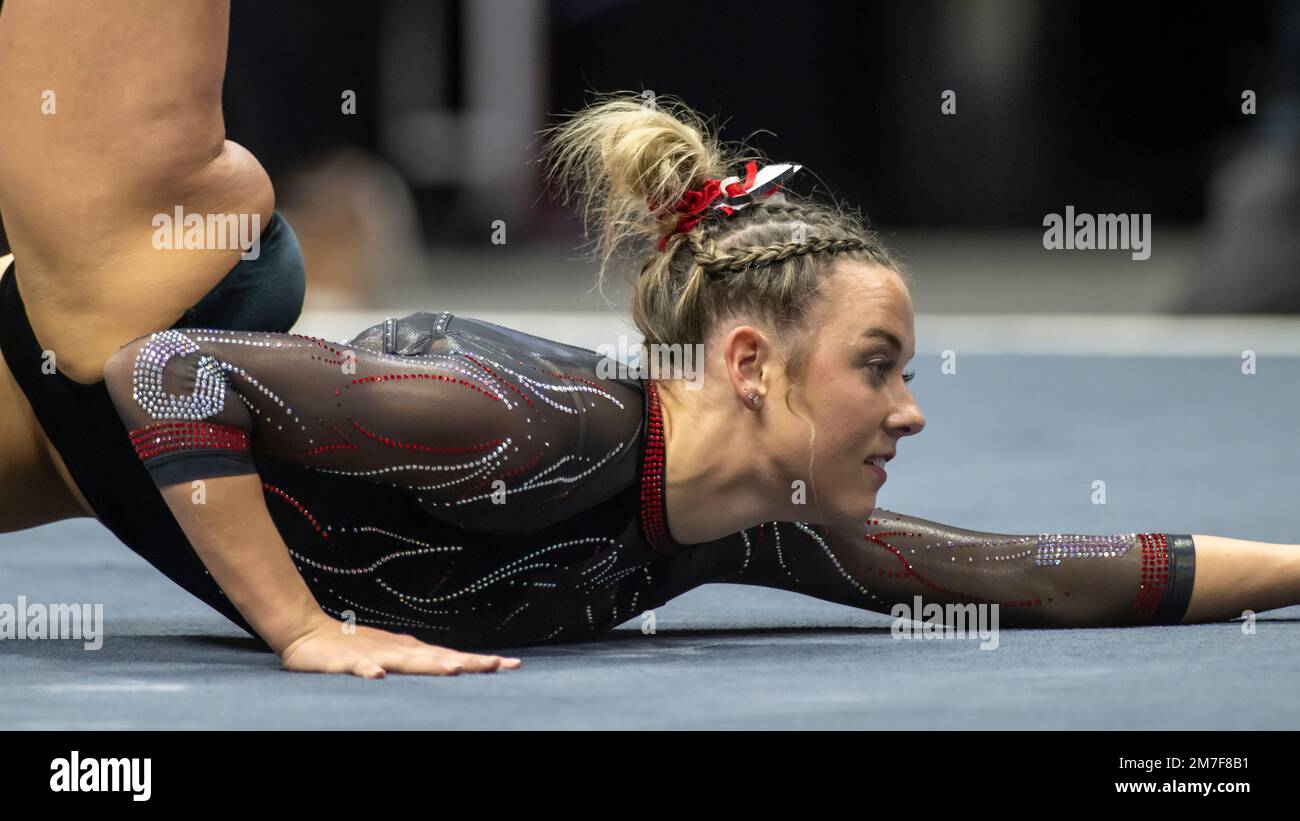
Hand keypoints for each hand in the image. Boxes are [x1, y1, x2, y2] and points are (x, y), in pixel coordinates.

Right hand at [278, 615, 521, 677]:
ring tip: (454, 668)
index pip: (452, 656)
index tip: (512, 665)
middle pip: (439, 657)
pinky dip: (369, 670)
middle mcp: (399, 650)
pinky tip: (378, 676)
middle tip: (498, 666)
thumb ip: (421, 662)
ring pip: (407, 660)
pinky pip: (358, 666)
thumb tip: (458, 666)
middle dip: (469, 662)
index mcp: (411, 651)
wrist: (307, 631)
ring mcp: (374, 653)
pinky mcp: (345, 660)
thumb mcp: (394, 655)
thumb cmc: (355, 647)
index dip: (482, 662)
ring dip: (430, 664)